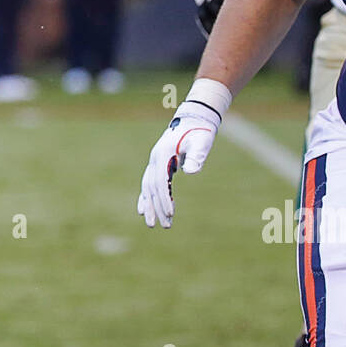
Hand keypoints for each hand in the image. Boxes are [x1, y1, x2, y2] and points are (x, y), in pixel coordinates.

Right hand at [138, 100, 221, 228]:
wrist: (193, 120)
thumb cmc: (200, 132)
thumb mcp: (202, 142)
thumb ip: (197, 156)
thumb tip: (190, 171)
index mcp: (164, 153)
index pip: (161, 181)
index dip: (165, 199)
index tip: (171, 214)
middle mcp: (155, 158)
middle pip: (152, 188)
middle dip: (157, 208)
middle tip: (165, 226)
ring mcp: (154, 162)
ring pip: (147, 188)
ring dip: (150, 206)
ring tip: (152, 224)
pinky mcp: (158, 165)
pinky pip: (148, 185)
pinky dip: (145, 198)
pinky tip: (143, 211)